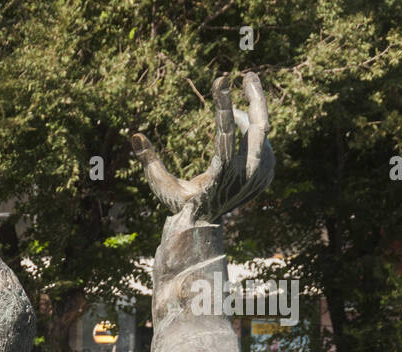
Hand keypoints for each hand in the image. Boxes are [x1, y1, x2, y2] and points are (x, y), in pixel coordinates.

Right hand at [131, 72, 273, 220]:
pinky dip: (251, 132)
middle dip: (255, 97)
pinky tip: (241, 127)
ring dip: (249, 115)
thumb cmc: (179, 203)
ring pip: (261, 133)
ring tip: (236, 105)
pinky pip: (262, 144)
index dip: (224, 103)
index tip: (222, 79)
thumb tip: (134, 135)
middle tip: (248, 74)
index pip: (227, 132)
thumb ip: (148, 160)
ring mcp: (260, 176)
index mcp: (222, 176)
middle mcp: (246, 175)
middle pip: (260, 126)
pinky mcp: (267, 175)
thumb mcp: (161, 185)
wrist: (204, 226)